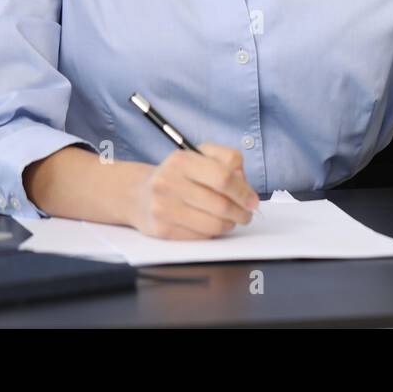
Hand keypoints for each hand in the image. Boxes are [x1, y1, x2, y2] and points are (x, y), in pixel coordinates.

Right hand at [130, 145, 260, 239]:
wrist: (139, 194)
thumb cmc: (179, 174)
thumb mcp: (201, 155)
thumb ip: (228, 160)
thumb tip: (245, 185)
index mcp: (182, 160)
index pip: (223, 177)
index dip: (243, 192)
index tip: (253, 201)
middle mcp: (169, 182)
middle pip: (221, 204)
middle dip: (241, 212)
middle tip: (246, 214)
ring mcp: (163, 208)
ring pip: (214, 224)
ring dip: (229, 224)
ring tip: (230, 219)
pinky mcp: (162, 230)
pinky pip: (201, 237)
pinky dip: (213, 233)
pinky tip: (211, 224)